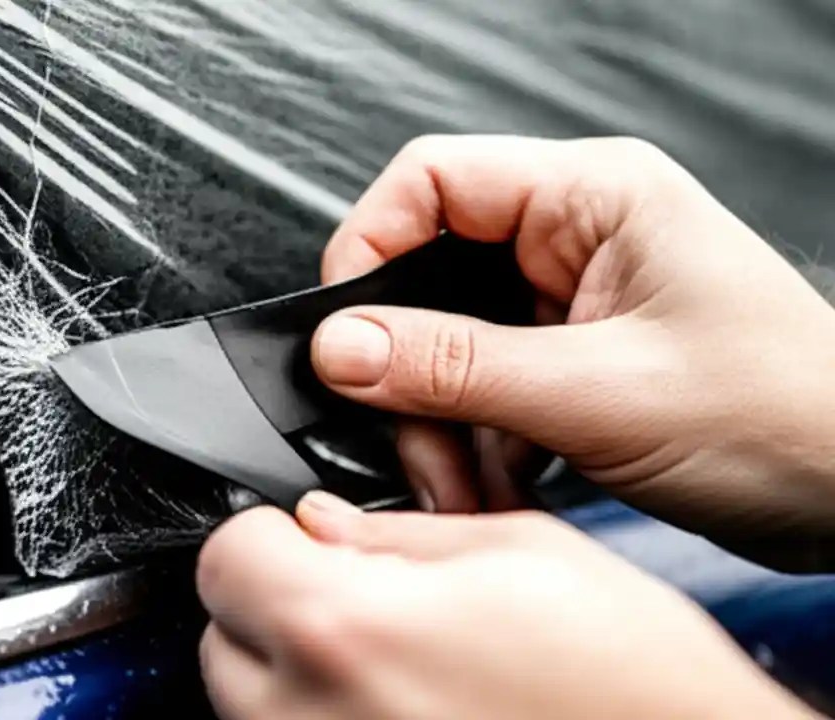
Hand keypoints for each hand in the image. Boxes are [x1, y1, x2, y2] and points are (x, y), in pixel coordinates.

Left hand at [198, 500, 818, 719]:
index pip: (227, 557)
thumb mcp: (525, 554)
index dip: (268, 534)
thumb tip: (322, 523)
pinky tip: (407, 709)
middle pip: (224, 639)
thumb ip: (398, 534)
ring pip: (251, 707)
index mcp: (347, 629)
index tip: (304, 539)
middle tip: (359, 602)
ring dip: (296, 673)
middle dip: (275, 605)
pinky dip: (326, 719)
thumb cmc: (635, 682)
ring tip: (398, 664)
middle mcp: (311, 717)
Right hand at [310, 135, 834, 567]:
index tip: (345, 336)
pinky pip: (484, 386)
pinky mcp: (573, 357)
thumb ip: (457, 368)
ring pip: (450, 343)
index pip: (430, 183)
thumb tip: (344, 346)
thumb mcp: (598, 393)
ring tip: (468, 488)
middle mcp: (576, 236)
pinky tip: (500, 487)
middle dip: (409, 372)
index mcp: (592, 197)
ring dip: (442, 423)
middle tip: (412, 442)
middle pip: (430, 276)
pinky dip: (476, 443)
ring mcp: (572, 299)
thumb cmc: (785, 416)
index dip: (370, 252)